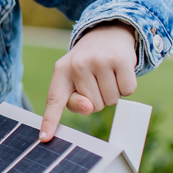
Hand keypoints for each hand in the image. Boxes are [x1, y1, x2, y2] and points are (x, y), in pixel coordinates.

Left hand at [40, 22, 137, 141]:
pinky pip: (128, 91)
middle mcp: (77, 64)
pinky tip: (120, 72)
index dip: (50, 121)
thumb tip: (88, 107)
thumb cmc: (88, 64)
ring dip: (113, 92)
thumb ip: (75, 101)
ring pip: (111, 100)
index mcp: (61, 71)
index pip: (54, 100)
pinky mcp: (120, 59)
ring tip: (107, 74)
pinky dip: (126, 87)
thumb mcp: (75, 79)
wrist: (107, 34)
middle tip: (97, 79)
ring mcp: (99, 60)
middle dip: (98, 98)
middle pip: (93, 106)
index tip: (44, 138)